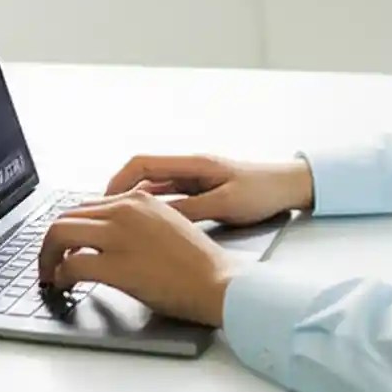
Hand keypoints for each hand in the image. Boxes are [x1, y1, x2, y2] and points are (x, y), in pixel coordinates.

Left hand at [38, 190, 235, 326]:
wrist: (219, 282)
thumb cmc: (199, 263)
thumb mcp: (167, 224)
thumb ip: (136, 222)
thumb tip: (106, 237)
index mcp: (138, 198)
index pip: (87, 206)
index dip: (71, 228)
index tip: (66, 245)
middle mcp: (125, 209)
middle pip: (67, 216)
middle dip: (51, 241)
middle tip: (48, 261)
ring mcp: (119, 236)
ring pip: (60, 234)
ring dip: (47, 255)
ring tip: (50, 273)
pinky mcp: (116, 265)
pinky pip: (71, 265)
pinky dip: (60, 275)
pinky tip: (64, 284)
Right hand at [105, 154, 314, 225]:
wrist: (290, 186)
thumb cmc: (263, 192)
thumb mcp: (225, 205)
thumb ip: (190, 211)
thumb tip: (156, 220)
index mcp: (193, 164)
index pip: (142, 164)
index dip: (118, 181)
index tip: (103, 201)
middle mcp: (189, 168)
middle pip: (142, 175)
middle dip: (119, 194)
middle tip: (102, 217)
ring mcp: (194, 179)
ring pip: (154, 187)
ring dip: (134, 202)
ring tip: (117, 224)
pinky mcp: (201, 191)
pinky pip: (168, 197)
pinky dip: (153, 209)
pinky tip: (147, 226)